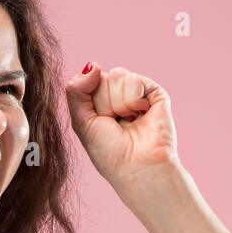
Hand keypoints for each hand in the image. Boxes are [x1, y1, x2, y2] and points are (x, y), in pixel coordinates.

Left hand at [65, 63, 180, 197]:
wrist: (137, 167)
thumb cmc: (109, 153)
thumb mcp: (81, 122)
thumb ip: (76, 91)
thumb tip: (93, 64)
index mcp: (98, 103)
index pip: (87, 81)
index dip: (89, 102)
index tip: (99, 123)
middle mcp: (116, 95)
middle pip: (101, 77)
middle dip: (104, 104)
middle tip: (115, 124)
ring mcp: (136, 93)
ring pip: (116, 76)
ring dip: (118, 104)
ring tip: (128, 121)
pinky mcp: (154, 93)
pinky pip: (134, 79)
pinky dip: (133, 100)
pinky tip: (141, 114)